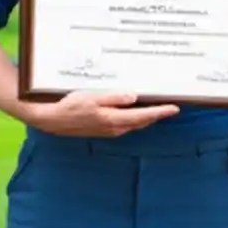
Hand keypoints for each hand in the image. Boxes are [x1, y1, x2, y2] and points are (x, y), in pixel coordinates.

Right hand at [18, 91, 178, 137]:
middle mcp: (115, 128)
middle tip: (170, 106)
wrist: (52, 119)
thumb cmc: (70, 106)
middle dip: (157, 115)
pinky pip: (124, 124)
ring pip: (134, 123)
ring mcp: (109, 130)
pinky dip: (133, 118)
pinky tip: (132, 110)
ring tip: (156, 107)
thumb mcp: (91, 97)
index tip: (175, 108)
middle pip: (142, 122)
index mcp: (114, 119)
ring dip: (145, 117)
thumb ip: (114, 98)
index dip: (160, 112)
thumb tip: (134, 97)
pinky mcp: (103, 129)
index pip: (144, 116)